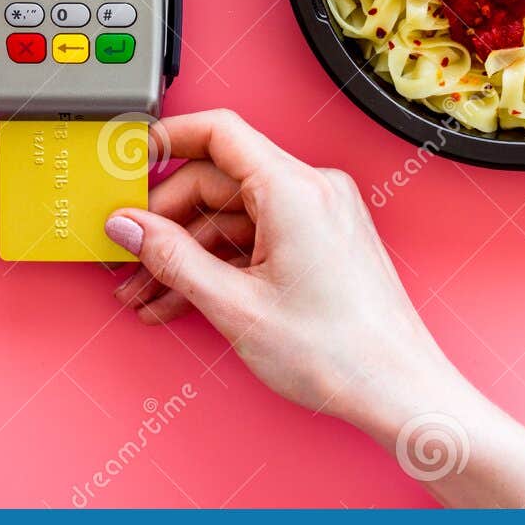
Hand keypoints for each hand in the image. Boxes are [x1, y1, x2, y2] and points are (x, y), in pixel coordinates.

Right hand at [104, 110, 458, 426]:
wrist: (398, 392)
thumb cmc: (340, 353)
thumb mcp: (235, 306)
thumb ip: (172, 258)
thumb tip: (128, 226)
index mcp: (294, 189)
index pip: (218, 132)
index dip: (166, 140)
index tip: (129, 160)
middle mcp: (311, 190)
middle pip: (217, 182)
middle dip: (165, 222)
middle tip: (126, 255)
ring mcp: (318, 216)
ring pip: (231, 217)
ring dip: (184, 254)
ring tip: (143, 293)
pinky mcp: (320, 243)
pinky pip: (255, 239)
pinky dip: (217, 265)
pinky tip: (179, 299)